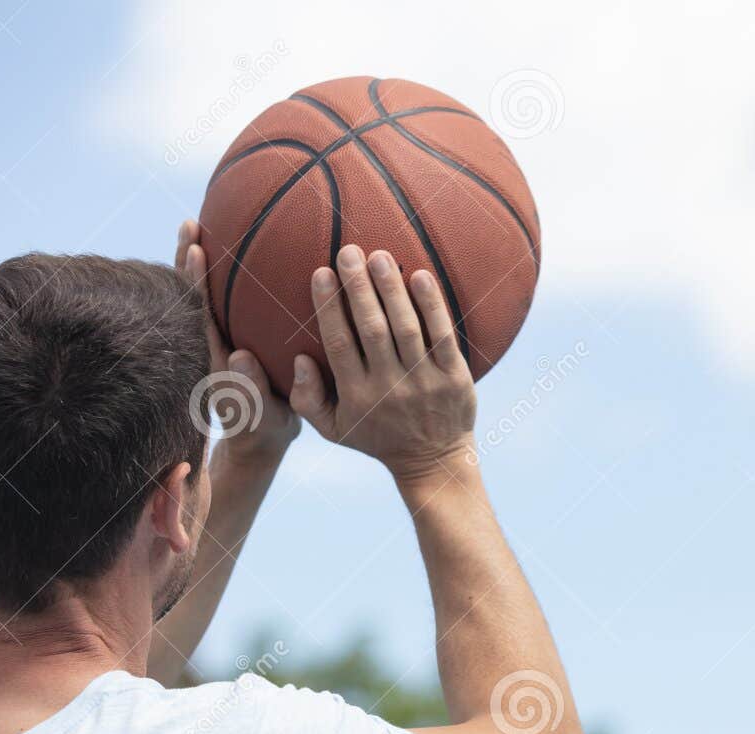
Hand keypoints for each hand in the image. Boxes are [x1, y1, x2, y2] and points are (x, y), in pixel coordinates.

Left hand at [175, 219, 299, 465]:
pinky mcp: (223, 342)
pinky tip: (223, 252)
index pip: (198, 315)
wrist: (259, 438)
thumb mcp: (265, 417)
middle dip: (187, 261)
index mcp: (211, 362)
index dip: (194, 282)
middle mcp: (206, 347)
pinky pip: (215, 304)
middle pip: (189, 297)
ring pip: (198, 297)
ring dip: (194, 262)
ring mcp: (214, 343)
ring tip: (195, 227)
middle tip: (189, 224)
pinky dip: (212, 277)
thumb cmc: (266, 428)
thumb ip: (252, 390)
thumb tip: (239, 356)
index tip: (196, 250)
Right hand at [296, 243, 476, 485]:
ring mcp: (424, 381)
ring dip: (392, 289)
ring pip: (406, 328)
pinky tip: (421, 276)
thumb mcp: (334, 429)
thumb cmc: (378, 438)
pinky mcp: (454, 378)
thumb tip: (300, 359)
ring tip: (379, 255)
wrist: (433, 461)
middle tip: (348, 251)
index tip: (321, 272)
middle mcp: (390, 387)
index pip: (339, 344)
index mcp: (358, 396)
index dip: (329, 307)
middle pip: (372, 330)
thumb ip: (307, 399)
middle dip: (359, 288)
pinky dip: (432, 306)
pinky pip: (442, 337)